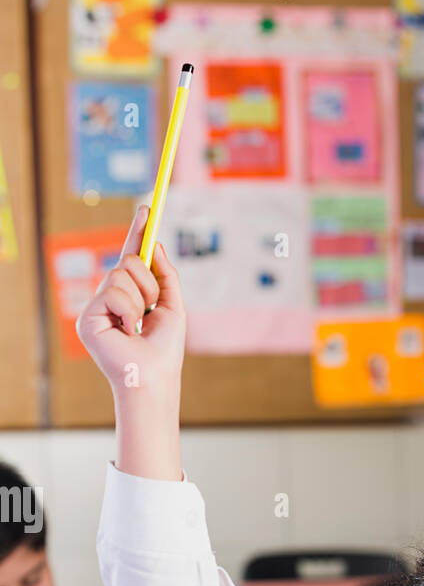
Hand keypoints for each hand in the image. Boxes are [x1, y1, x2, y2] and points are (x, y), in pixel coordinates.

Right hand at [75, 204, 186, 395]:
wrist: (154, 377)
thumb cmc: (165, 349)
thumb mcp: (173, 306)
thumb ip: (166, 275)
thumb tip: (156, 243)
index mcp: (130, 296)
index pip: (131, 259)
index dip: (138, 234)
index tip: (147, 208)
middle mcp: (110, 299)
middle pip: (127, 262)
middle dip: (147, 281)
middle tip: (152, 306)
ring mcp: (96, 308)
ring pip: (120, 274)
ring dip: (140, 299)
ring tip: (140, 325)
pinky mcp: (87, 318)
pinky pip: (112, 293)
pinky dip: (128, 310)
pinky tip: (127, 331)